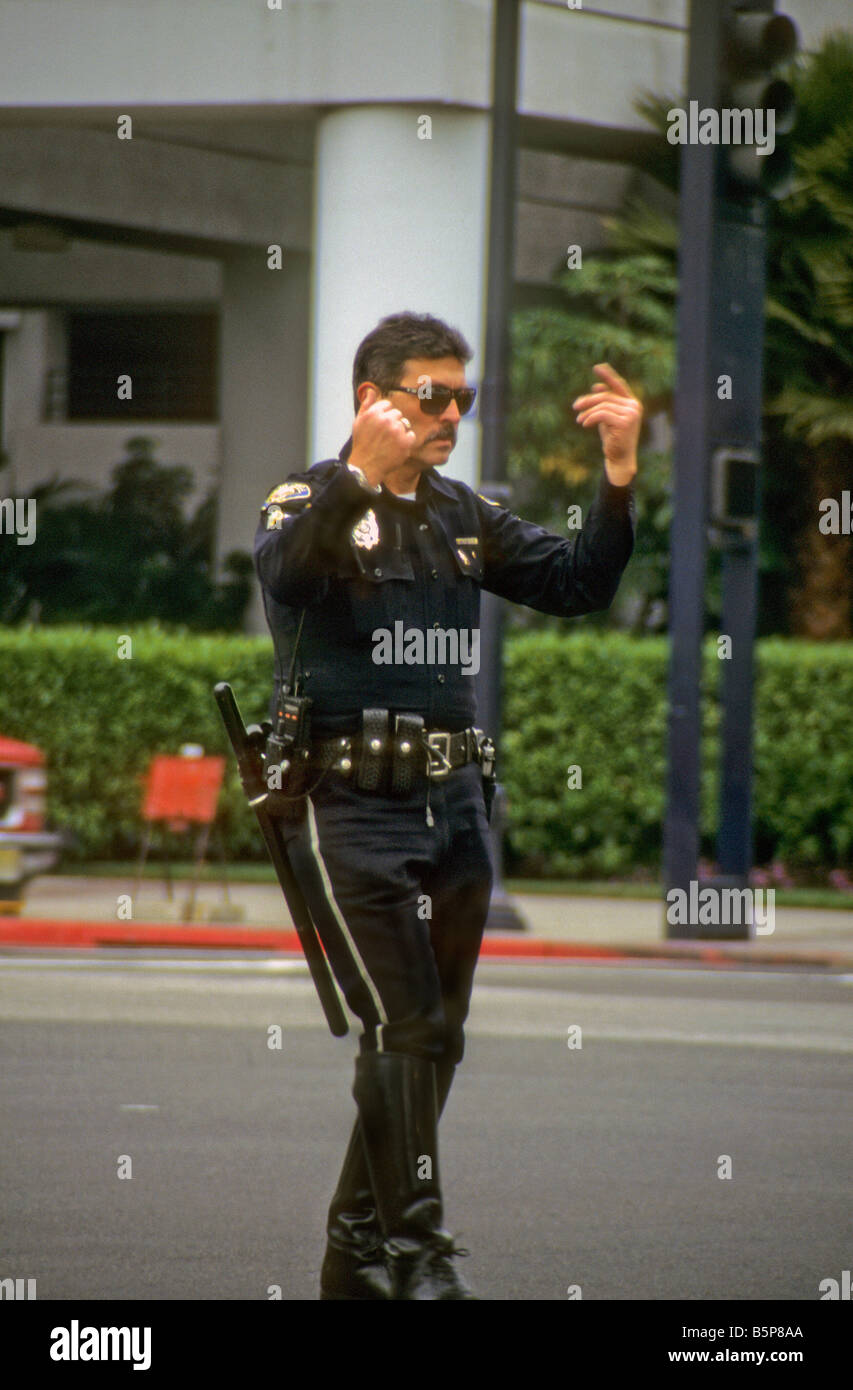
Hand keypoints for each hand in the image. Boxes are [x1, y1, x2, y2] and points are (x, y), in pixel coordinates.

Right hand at [348, 385, 416, 485]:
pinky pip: (411, 435)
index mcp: (374, 412)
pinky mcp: (405, 442)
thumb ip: (366, 404)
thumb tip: (371, 390)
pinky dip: (406, 442)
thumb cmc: (362, 443)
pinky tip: (396, 447)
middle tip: (384, 436)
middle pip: (397, 414)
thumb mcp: (359, 422)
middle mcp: (386, 419)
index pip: (388, 405)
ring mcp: (397, 431)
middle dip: (392, 423)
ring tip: (389, 442)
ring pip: (405, 424)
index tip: (380, 426)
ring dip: (400, 432)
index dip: (384, 415)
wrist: (366, 466)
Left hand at [573, 363, 641, 485]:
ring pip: (602, 405)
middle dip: (588, 400)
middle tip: (575, 407)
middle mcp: (634, 406)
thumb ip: (603, 403)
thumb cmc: (613, 438)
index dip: (608, 375)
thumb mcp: (606, 418)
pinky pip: (602, 414)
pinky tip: (584, 424)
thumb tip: (596, 385)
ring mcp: (632, 413)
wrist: (619, 458)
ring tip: (579, 420)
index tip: (596, 367)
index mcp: (631, 402)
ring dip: (587, 412)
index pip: (619, 384)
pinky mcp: (625, 422)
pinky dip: (590, 418)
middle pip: (606, 396)